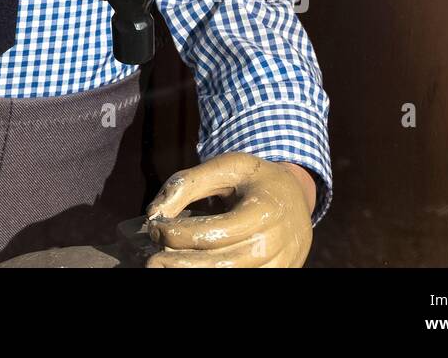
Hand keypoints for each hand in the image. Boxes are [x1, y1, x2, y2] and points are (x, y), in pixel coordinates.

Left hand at [143, 152, 313, 267]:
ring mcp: (281, 265)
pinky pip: (244, 282)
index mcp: (265, 210)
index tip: (154, 227)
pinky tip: (192, 268)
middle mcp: (276, 243)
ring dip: (194, 273)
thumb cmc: (254, 179)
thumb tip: (153, 212)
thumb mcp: (225, 166)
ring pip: (231, 277)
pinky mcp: (280, 275)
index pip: (215, 232)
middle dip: (180, 263)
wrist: (295, 197)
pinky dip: (214, 277)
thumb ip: (187, 184)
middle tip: (152, 260)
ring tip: (166, 267)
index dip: (178, 234)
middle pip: (221, 264)